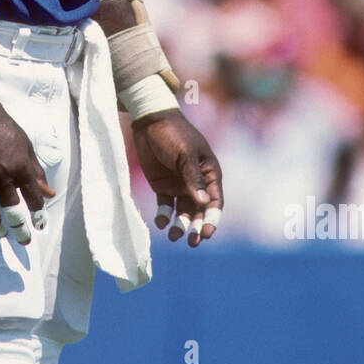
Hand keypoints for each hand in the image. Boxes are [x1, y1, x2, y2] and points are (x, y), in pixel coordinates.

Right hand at [0, 101, 53, 243]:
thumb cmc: (3, 129)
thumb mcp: (26, 147)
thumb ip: (36, 172)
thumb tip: (48, 192)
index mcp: (20, 168)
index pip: (33, 200)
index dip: (38, 216)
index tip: (40, 225)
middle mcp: (1, 177)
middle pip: (13, 213)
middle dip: (20, 230)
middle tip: (24, 240)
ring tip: (1, 234)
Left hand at [131, 109, 222, 245]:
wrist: (149, 121)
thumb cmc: (173, 134)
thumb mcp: (185, 154)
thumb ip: (193, 179)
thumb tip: (203, 204)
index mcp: (209, 173)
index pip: (214, 201)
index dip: (211, 219)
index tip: (205, 233)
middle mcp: (196, 182)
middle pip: (199, 211)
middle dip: (195, 227)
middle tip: (190, 242)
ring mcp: (179, 185)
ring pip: (182, 211)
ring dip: (180, 224)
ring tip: (173, 235)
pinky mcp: (162, 185)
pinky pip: (165, 206)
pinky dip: (164, 216)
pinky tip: (161, 222)